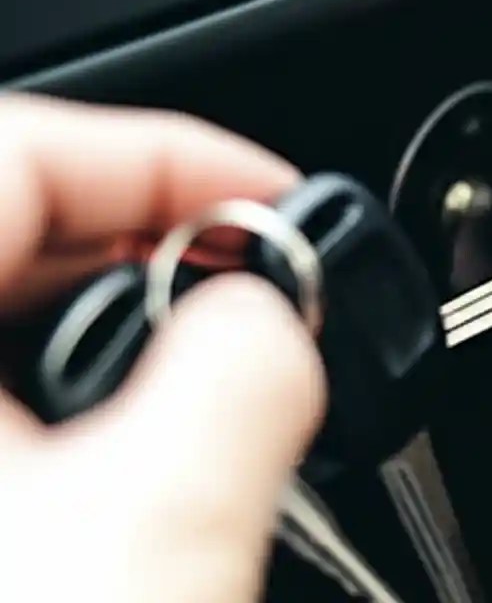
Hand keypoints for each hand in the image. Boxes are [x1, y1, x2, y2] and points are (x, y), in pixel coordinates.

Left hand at [0, 94, 324, 601]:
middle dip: (158, 239)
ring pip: (2, 308)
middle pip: (12, 217)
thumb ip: (246, 382)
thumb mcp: (156, 535)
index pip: (17, 148)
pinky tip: (136, 444)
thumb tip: (275, 318)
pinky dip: (75, 393)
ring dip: (121, 321)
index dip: (169, 154)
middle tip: (254, 284)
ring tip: (210, 368)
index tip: (274, 202)